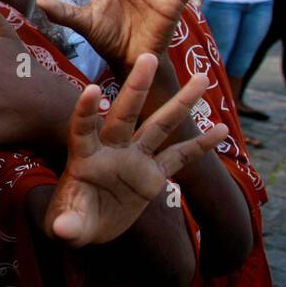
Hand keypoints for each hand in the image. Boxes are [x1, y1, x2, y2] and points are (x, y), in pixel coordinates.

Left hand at [46, 52, 227, 246]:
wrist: (88, 227)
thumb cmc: (70, 222)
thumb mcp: (66, 227)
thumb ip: (66, 226)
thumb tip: (63, 230)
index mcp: (83, 158)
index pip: (82, 129)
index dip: (86, 111)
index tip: (94, 89)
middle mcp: (111, 151)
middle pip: (124, 114)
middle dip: (136, 87)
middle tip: (148, 56)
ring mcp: (134, 159)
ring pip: (159, 126)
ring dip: (179, 103)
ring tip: (202, 78)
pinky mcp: (153, 175)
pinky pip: (179, 157)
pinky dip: (200, 145)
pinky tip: (222, 129)